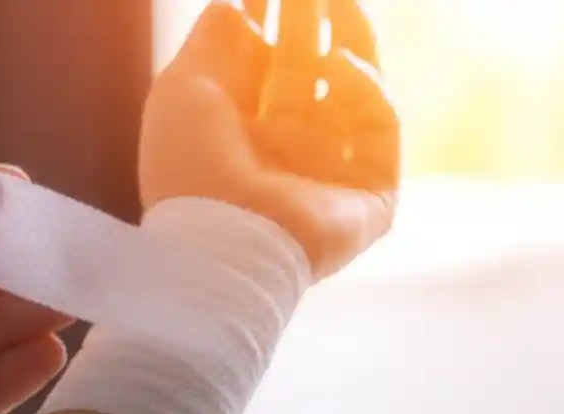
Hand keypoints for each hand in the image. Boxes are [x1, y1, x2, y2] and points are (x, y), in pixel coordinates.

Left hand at [140, 0, 399, 276]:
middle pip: (308, 73)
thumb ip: (213, 38)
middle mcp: (284, 152)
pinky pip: (379, 127)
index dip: (271, 18)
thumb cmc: (192, 168)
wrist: (226, 240)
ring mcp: (329, 171)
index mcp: (236, 134)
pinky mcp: (371, 191)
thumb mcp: (184, 87)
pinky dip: (364, 89)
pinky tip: (338, 64)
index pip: (263, 65)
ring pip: (352, 94)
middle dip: (313, 22)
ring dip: (350, 42)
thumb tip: (235, 3)